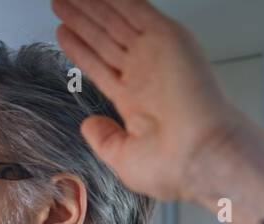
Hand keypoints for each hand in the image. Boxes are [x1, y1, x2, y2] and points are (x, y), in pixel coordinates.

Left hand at [52, 0, 263, 223]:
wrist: (202, 156)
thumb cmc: (175, 166)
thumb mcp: (125, 160)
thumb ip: (104, 141)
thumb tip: (89, 127)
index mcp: (137, 102)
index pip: (102, 67)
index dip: (81, 49)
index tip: (64, 33)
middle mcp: (146, 76)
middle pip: (106, 40)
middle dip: (82, 21)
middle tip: (61, 3)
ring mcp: (157, 56)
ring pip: (117, 22)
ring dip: (91, 7)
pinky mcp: (169, 39)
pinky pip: (138, 11)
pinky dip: (118, 1)